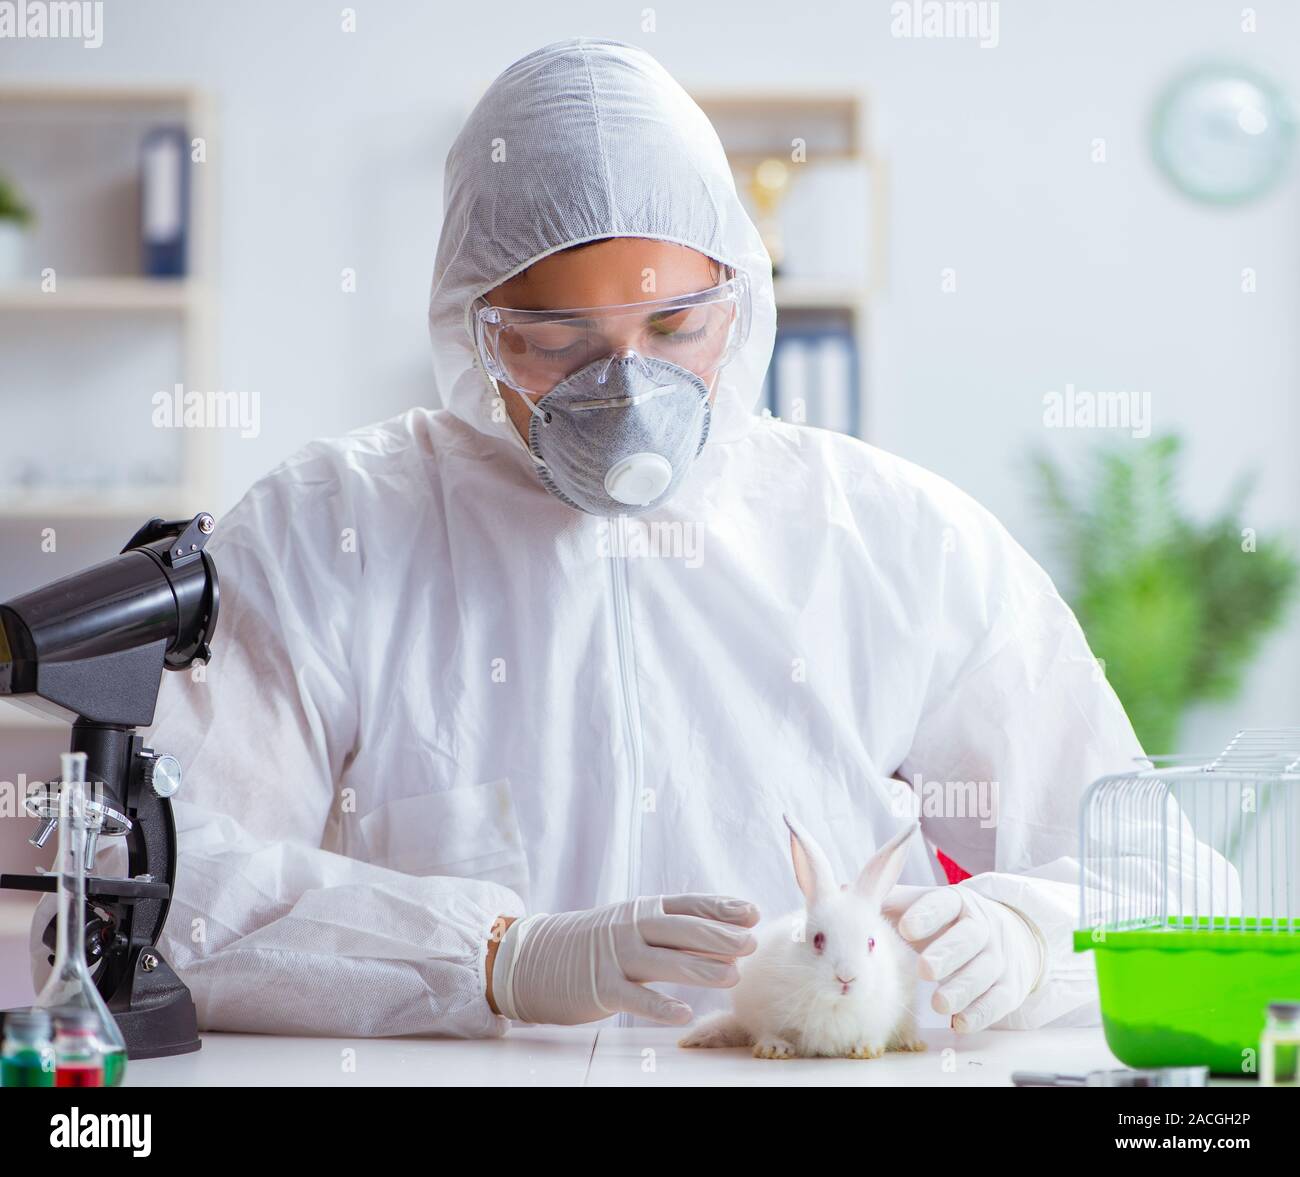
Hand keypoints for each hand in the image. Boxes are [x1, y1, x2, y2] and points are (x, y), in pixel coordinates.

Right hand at [490, 894, 759, 1025]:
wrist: (531, 957)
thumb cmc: (590, 944)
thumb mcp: (629, 926)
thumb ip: (668, 930)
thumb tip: (720, 933)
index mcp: (640, 910)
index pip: (687, 903)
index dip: (720, 906)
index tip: (752, 911)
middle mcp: (630, 927)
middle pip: (681, 928)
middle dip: (718, 935)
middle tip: (751, 943)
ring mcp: (615, 957)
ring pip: (664, 961)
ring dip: (700, 968)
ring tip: (733, 976)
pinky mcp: (600, 987)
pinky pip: (635, 998)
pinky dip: (660, 1005)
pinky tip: (684, 1013)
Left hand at [883, 883, 1043, 1032]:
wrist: (1007, 936)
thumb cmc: (948, 922)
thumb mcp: (923, 905)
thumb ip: (889, 901)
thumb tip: (843, 892)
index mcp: (957, 902)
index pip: (943, 902)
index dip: (926, 915)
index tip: (905, 929)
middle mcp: (982, 927)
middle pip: (969, 937)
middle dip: (947, 954)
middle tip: (923, 970)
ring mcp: (999, 958)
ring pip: (985, 972)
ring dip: (962, 990)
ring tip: (937, 1004)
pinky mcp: (1009, 987)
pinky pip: (998, 1001)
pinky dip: (980, 1014)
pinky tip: (959, 1023)